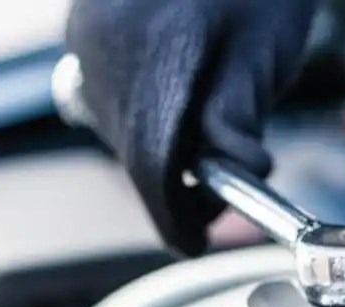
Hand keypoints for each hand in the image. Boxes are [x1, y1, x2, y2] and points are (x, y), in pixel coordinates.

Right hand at [66, 0, 318, 255]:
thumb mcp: (265, 51)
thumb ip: (239, 119)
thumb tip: (237, 179)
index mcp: (153, 51)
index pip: (152, 163)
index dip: (175, 215)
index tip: (196, 240)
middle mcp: (101, 45)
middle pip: (132, 150)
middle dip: (179, 178)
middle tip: (233, 175)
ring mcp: (82, 35)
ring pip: (120, 128)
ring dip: (162, 144)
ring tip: (215, 112)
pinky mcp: (79, 29)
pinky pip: (109, 96)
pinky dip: (145, 113)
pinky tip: (181, 88)